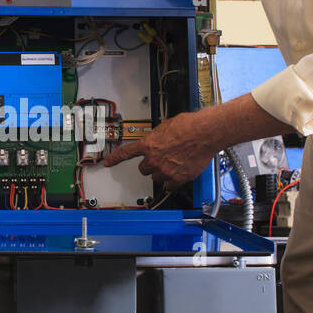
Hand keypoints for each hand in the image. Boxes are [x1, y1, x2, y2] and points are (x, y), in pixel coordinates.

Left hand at [103, 111, 218, 189]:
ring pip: (156, 178)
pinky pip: (170, 186)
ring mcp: (165, 170)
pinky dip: (173, 182)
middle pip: (143, 169)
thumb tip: (158, 140)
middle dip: (150, 165)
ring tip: (174, 164)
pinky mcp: (178, 178)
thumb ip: (157, 137)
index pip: (126, 153)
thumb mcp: (166, 126)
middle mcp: (154, 159)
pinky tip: (179, 174)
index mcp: (149, 144)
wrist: (205, 132)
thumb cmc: (190, 125)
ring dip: (162, 173)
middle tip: (161, 159)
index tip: (108, 163)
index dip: (115, 159)